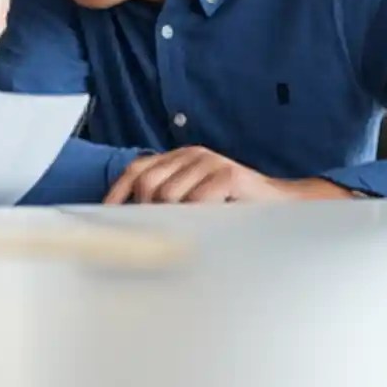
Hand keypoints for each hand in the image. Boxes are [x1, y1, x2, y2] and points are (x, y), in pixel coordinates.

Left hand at [103, 146, 355, 203]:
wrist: (281, 208)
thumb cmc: (233, 208)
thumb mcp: (193, 200)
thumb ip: (166, 201)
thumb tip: (129, 219)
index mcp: (178, 159)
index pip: (136, 170)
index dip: (118, 192)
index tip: (105, 214)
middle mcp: (191, 155)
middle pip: (147, 183)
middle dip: (147, 210)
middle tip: (157, 231)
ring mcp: (209, 162)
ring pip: (168, 195)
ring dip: (174, 217)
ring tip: (190, 228)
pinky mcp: (227, 173)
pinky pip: (196, 200)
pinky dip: (196, 216)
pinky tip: (208, 222)